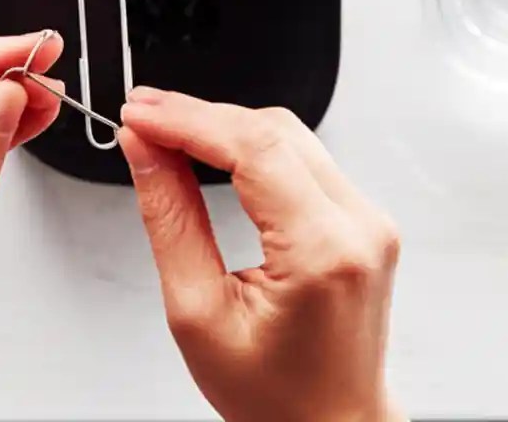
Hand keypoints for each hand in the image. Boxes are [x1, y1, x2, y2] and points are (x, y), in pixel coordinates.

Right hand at [118, 88, 404, 421]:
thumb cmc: (273, 395)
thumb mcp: (197, 312)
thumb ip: (170, 219)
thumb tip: (145, 152)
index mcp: (323, 253)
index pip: (252, 148)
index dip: (187, 119)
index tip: (139, 114)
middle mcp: (359, 227)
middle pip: (274, 129)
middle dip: (201, 115)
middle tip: (142, 120)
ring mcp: (368, 220)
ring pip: (291, 134)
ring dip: (225, 126)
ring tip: (167, 133)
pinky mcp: (363, 219)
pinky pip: (305, 157)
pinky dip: (253, 147)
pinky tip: (213, 151)